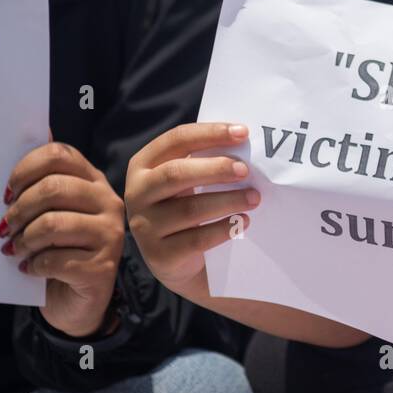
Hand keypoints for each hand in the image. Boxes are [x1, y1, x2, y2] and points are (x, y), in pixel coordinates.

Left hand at [1, 141, 125, 337]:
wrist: (77, 302)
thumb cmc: (59, 251)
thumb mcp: (50, 213)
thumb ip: (43, 180)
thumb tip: (37, 129)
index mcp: (94, 181)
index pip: (60, 154)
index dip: (25, 168)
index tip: (7, 192)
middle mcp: (109, 202)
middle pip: (53, 187)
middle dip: (19, 209)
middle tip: (4, 228)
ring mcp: (111, 234)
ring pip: (52, 224)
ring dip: (23, 240)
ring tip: (15, 250)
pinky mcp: (103, 267)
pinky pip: (56, 259)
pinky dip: (34, 265)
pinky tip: (30, 269)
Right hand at [124, 122, 259, 295]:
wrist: (174, 259)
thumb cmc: (185, 204)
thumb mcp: (187, 179)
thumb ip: (205, 159)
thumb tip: (244, 142)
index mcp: (143, 164)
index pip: (176, 140)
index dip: (210, 133)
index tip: (243, 133)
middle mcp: (138, 192)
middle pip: (176, 173)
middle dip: (216, 168)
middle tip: (246, 170)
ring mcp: (145, 225)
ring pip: (189, 209)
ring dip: (228, 200)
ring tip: (254, 198)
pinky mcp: (159, 254)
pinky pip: (197, 239)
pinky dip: (224, 229)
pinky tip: (243, 221)